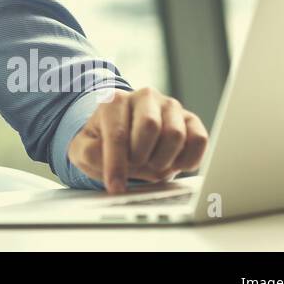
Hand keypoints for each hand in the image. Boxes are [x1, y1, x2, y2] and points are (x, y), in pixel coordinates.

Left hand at [67, 87, 208, 193]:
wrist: (125, 139)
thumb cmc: (103, 143)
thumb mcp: (84, 149)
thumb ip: (88, 152)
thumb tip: (105, 158)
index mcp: (114, 100)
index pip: (118, 132)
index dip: (116, 163)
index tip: (115, 186)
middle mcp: (144, 96)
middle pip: (150, 126)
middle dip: (141, 157)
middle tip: (134, 166)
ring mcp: (170, 106)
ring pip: (175, 134)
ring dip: (163, 160)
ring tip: (151, 165)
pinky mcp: (190, 120)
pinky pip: (199, 139)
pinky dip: (188, 159)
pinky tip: (174, 165)